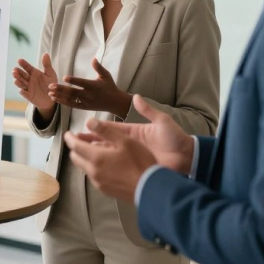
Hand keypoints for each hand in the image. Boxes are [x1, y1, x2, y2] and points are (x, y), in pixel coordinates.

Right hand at [12, 53, 57, 117]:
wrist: (52, 98)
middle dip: (18, 73)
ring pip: (21, 84)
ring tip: (15, 80)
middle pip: (22, 75)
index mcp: (34, 73)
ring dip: (18, 82)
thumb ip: (47, 65)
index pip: (27, 67)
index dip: (23, 64)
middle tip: (14, 70)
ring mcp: (28, 87)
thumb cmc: (51, 84)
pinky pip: (26, 94)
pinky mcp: (29, 96)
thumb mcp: (50, 74)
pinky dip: (23, 92)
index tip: (19, 60)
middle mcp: (29, 79)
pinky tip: (21, 90)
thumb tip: (46, 53)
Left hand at [52, 58, 130, 116]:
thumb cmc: (110, 87)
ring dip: (60, 96)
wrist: (115, 103)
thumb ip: (99, 67)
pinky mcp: (84, 107)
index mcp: (94, 86)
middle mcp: (89, 95)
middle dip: (61, 89)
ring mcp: (86, 102)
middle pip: (73, 92)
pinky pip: (72, 105)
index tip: (64, 77)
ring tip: (50, 93)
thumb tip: (94, 58)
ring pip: (71, 100)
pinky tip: (55, 98)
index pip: (82, 83)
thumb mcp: (106, 76)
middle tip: (50, 86)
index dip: (73, 80)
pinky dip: (63, 102)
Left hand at [65, 121, 157, 202]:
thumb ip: (105, 131)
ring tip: (91, 151)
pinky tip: (102, 164)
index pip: (75, 146)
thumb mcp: (125, 141)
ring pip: (84, 168)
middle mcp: (93, 171)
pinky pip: (93, 176)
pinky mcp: (105, 190)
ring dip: (84, 158)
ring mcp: (98, 182)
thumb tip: (89, 122)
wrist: (150, 189)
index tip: (68, 133)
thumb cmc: (140, 162)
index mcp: (96, 157)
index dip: (70, 138)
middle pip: (76, 158)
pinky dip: (92, 168)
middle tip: (79, 141)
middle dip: (75, 148)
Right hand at [74, 94, 194, 174]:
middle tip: (75, 140)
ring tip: (79, 153)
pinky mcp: (136, 167)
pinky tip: (94, 166)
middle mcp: (131, 144)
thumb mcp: (162, 121)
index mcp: (135, 132)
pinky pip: (117, 166)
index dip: (98, 128)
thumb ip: (148, 110)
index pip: (112, 129)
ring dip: (95, 153)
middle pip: (106, 142)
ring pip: (109, 155)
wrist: (187, 158)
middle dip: (91, 141)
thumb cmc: (176, 138)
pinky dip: (106, 166)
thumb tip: (136, 96)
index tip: (84, 125)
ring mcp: (132, 157)